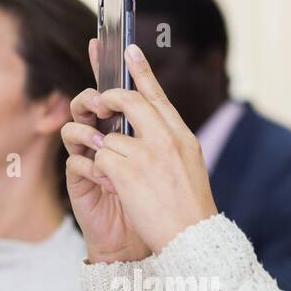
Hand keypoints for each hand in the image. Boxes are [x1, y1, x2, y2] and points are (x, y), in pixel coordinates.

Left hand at [70, 42, 218, 253]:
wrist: (191, 240)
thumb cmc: (189, 212)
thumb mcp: (188, 169)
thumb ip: (169, 145)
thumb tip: (149, 130)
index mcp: (183, 137)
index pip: (158, 96)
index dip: (141, 71)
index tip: (128, 50)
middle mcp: (167, 139)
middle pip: (130, 101)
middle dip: (110, 100)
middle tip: (99, 103)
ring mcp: (147, 153)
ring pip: (110, 136)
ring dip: (106, 154)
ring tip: (118, 178)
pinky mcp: (127, 171)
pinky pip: (100, 157)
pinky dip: (100, 171)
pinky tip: (111, 186)